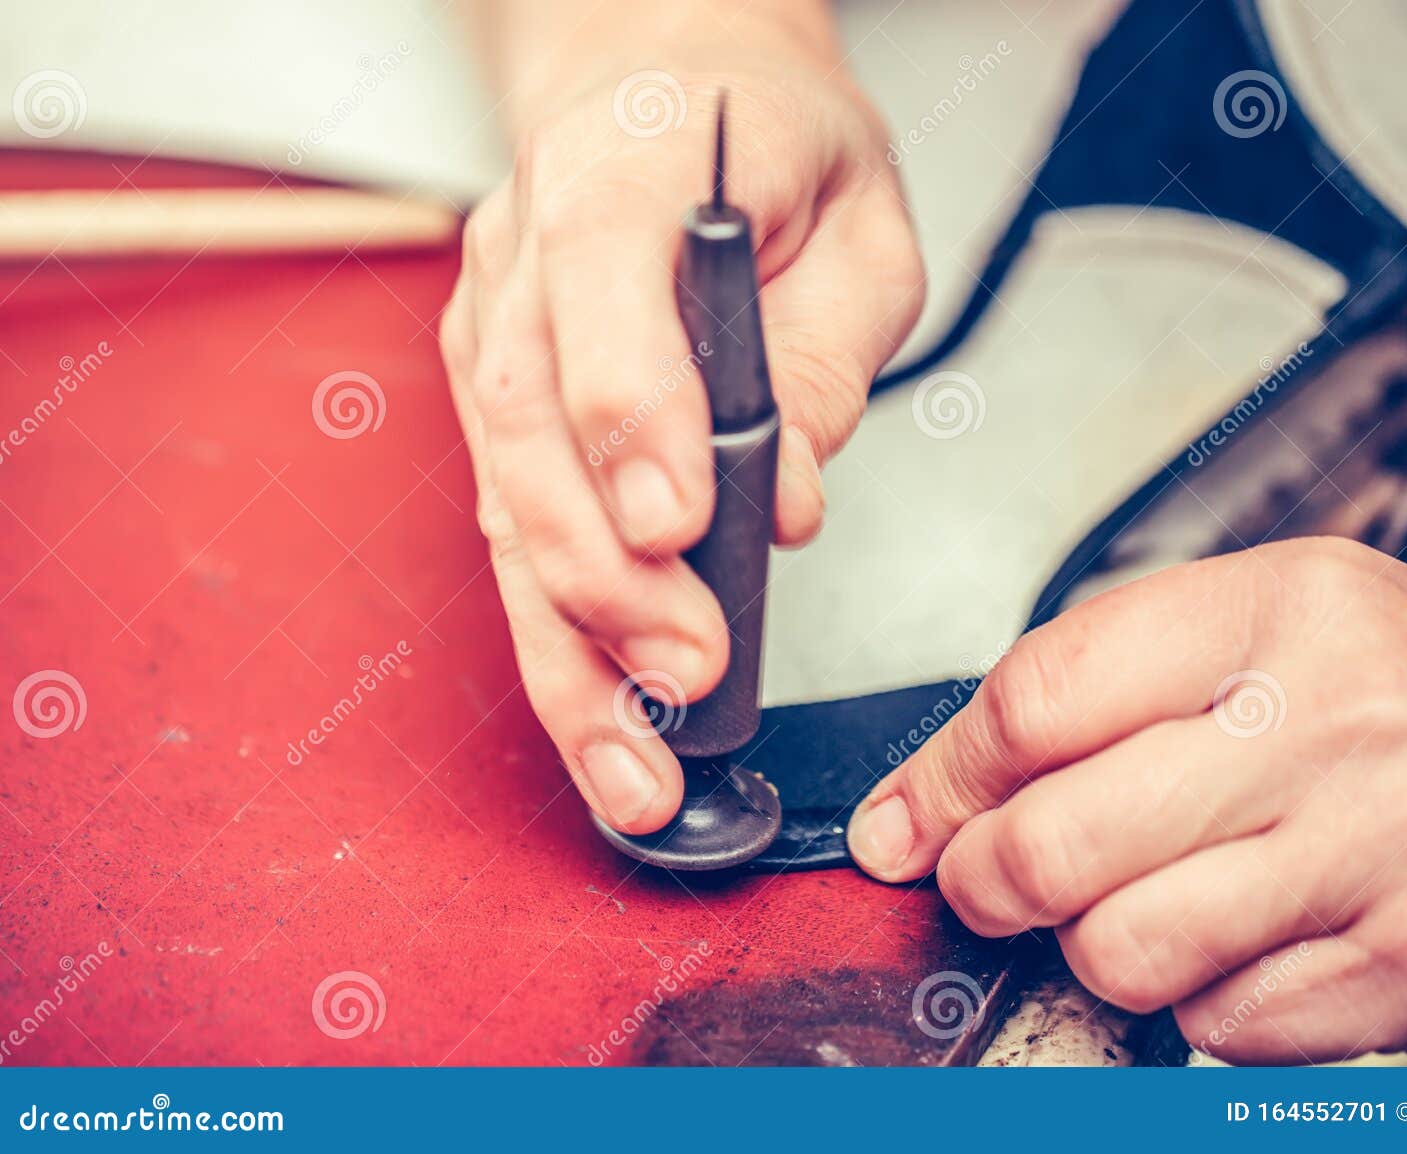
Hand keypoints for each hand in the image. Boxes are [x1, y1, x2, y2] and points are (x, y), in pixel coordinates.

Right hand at [440, 12, 923, 833]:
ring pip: (503, 508)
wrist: (659, 78)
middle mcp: (527, 259)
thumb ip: (822, 358)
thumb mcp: (857, 218)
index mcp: (622, 172)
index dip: (634, 420)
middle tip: (687, 681)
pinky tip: (600, 720)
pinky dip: (556, 635)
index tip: (682, 530)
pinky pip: (511, 530)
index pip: (601, 296)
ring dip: (567, 649)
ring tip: (634, 767)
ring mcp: (494, 334)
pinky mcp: (493, 398)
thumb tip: (783, 509)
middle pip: (531, 434)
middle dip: (607, 580)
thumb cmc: (765, 136)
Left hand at [847, 536, 1406, 1061]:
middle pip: (1057, 837)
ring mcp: (1378, 849)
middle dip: (987, 883)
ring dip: (1100, 950)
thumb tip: (936, 798)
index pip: (1038, 695)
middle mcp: (1330, 718)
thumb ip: (1115, 692)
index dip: (945, 776)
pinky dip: (1207, 1007)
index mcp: (1278, 608)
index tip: (910, 821)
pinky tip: (1256, 953)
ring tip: (1149, 913)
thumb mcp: (1285, 633)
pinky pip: (1225, 1025)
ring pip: (1125, 947)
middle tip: (990, 886)